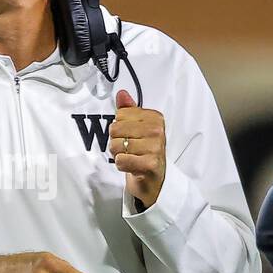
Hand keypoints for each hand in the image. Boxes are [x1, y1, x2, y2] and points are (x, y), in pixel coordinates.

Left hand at [109, 89, 165, 207]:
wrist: (155, 178)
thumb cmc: (145, 151)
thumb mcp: (137, 127)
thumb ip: (128, 110)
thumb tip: (121, 94)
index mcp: (154, 118)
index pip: (119, 115)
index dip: (120, 128)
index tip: (132, 136)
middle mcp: (157, 131)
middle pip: (115, 130)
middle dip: (117, 142)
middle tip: (129, 149)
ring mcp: (155, 147)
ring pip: (116, 146)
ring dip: (119, 155)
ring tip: (131, 157)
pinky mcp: (150, 164)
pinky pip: (121, 160)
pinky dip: (121, 165)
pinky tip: (131, 166)